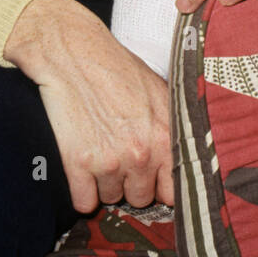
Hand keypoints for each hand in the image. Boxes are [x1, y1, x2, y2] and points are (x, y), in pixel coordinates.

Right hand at [5, 0, 173, 210]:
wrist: (74, 53)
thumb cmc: (118, 69)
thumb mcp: (160, 92)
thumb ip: (172, 129)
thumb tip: (182, 160)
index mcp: (166, 136)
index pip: (174, 191)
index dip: (162, 185)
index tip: (153, 179)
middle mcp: (141, 154)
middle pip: (140, 197)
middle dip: (132, 182)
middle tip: (121, 154)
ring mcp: (109, 162)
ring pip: (111, 199)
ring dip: (106, 183)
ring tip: (101, 149)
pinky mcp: (78, 165)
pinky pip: (84, 203)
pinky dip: (83, 191)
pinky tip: (83, 166)